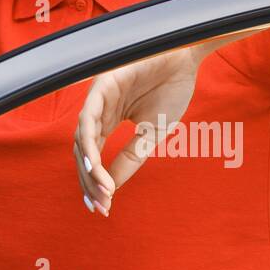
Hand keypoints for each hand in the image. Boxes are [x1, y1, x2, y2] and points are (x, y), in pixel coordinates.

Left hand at [73, 43, 205, 216]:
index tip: (104, 208)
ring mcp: (98, 97)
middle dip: (89, 181)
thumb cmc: (171, 90)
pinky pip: (88, 119)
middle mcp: (99, 110)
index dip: (94, 183)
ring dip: (89, 168)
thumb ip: (130, 158)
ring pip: (81, 138)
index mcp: (109, 120)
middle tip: (101, 206)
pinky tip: (96, 166)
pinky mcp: (102, 85)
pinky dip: (89, 144)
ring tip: (103, 192)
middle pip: (82, 151)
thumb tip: (110, 188)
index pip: (92, 156)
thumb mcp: (151, 135)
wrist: (187, 60)